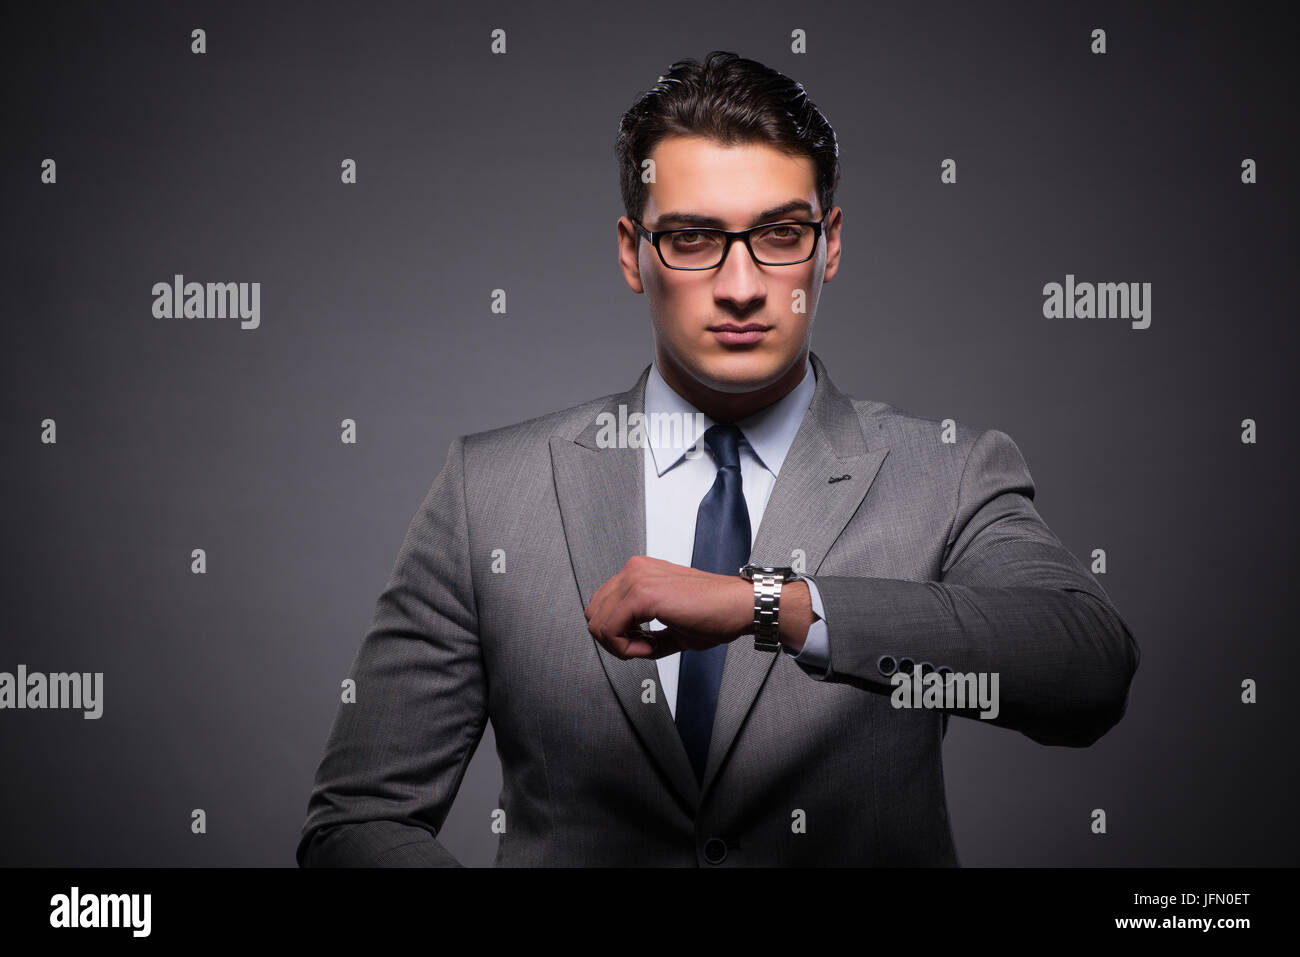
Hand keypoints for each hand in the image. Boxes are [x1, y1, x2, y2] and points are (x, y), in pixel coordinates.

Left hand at [585, 556, 752, 658]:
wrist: (741, 607)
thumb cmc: (715, 612)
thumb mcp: (669, 622)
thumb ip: (643, 631)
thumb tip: (626, 646)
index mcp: (639, 572)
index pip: (602, 606)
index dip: (618, 634)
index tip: (643, 644)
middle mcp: (633, 570)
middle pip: (594, 614)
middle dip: (614, 640)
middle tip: (641, 649)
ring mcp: (636, 579)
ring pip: (597, 624)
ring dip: (620, 646)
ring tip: (648, 648)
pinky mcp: (641, 595)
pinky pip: (610, 631)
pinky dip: (625, 649)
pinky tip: (648, 649)